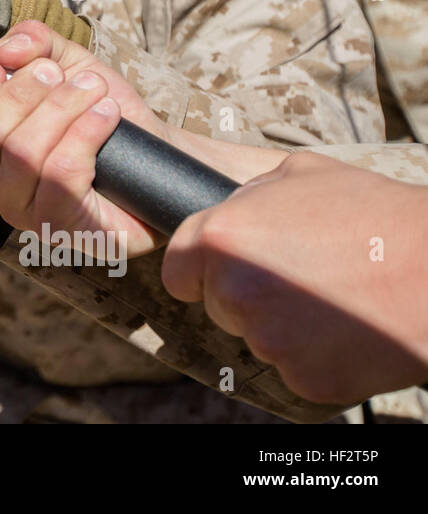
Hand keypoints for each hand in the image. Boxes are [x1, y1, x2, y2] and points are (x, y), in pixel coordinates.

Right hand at [0, 19, 170, 254]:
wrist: (162, 157)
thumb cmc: (106, 116)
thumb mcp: (71, 63)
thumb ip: (36, 43)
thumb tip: (8, 49)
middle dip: (21, 95)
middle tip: (58, 74)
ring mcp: (25, 210)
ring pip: (22, 154)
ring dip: (60, 110)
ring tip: (94, 90)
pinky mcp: (62, 225)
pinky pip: (60, 175)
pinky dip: (85, 133)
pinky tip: (106, 116)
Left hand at [164, 152, 427, 403]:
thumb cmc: (374, 215)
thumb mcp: (300, 174)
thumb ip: (248, 195)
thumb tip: (227, 206)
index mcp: (221, 238)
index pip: (177, 269)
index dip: (201, 269)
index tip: (226, 269)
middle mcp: (233, 291)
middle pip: (217, 305)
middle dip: (247, 294)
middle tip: (301, 276)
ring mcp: (267, 339)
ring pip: (256, 337)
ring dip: (284, 325)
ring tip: (334, 297)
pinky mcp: (303, 378)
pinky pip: (293, 368)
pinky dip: (316, 356)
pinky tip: (347, 329)